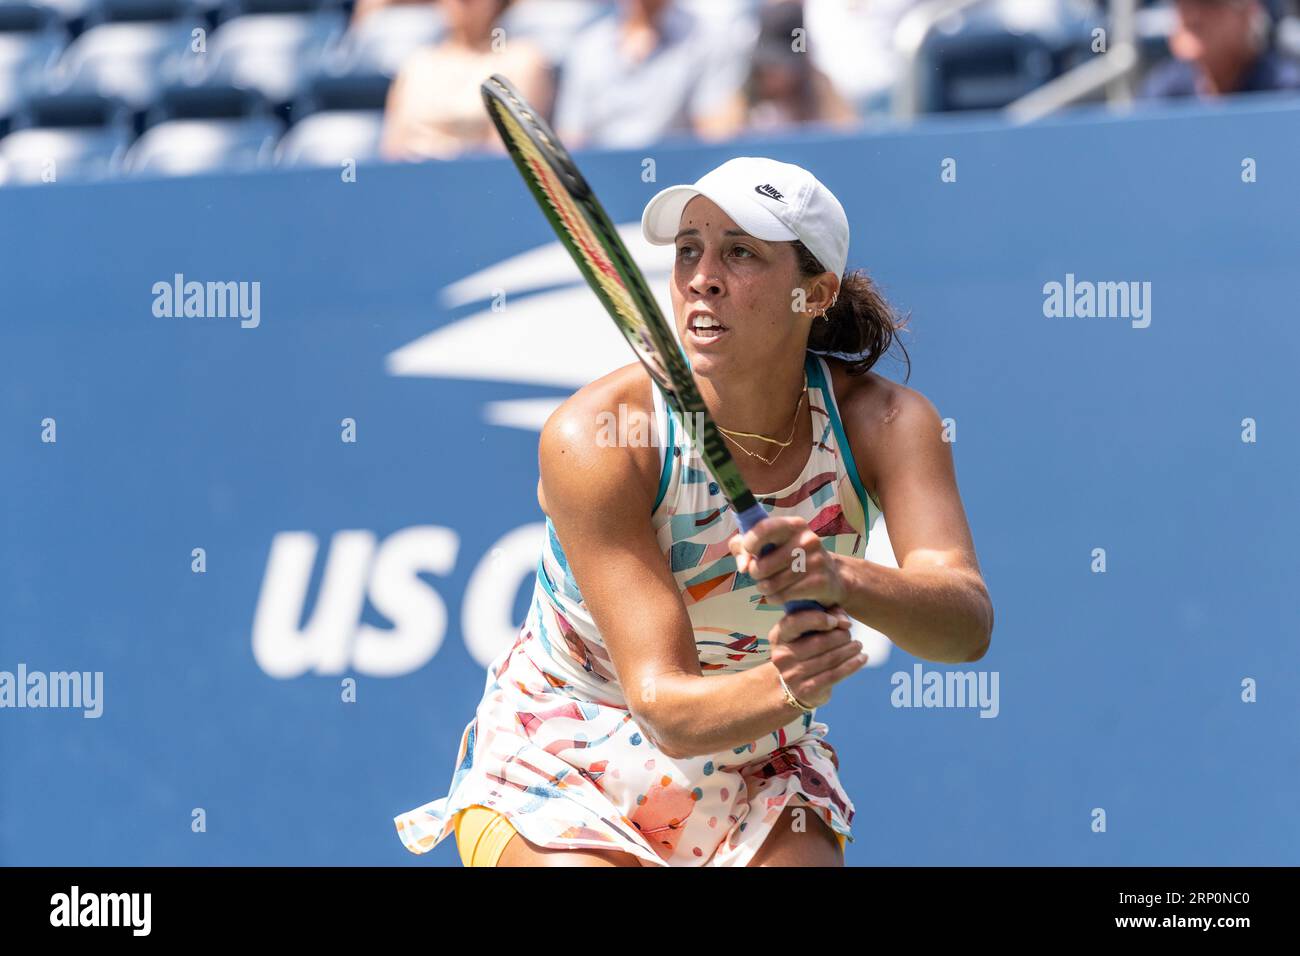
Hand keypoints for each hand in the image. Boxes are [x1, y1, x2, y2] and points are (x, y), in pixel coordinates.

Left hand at [728, 516, 848, 607]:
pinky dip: (775, 598)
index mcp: (794, 525)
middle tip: (761, 574)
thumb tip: (743, 566)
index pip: (764, 528)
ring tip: (770, 585)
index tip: (750, 552)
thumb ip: (744, 547)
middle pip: (761, 565)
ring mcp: (816, 561)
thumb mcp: (770, 545)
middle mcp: (807, 540)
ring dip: (764, 588)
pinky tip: (780, 595)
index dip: (749, 544)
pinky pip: (783, 596)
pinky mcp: (820, 582)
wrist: (831, 578)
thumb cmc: (792, 559)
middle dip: (755, 574)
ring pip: (771, 584)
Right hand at [768, 606, 867, 709]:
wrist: (794, 686)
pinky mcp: (806, 690)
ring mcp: (793, 675)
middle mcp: (781, 656)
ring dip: (849, 650)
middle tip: (850, 635)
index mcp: (778, 636)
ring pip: (829, 659)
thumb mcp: (806, 630)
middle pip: (818, 642)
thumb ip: (825, 615)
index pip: (796, 622)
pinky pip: (834, 675)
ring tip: (858, 645)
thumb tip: (844, 622)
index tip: (836, 621)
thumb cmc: (804, 649)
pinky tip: (862, 659)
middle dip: (839, 636)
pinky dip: (851, 665)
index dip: (818, 618)